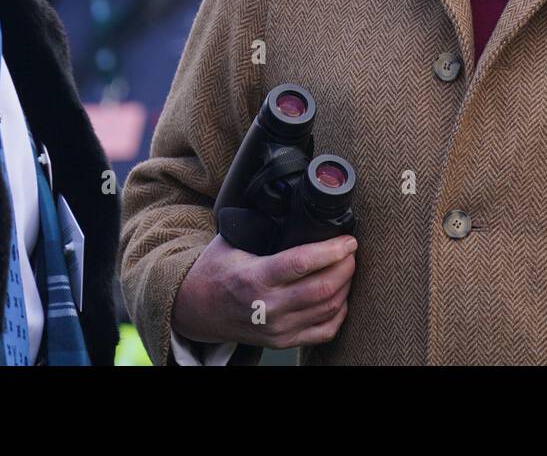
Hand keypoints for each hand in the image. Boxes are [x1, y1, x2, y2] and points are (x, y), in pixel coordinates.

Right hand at [172, 233, 355, 348]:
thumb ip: (259, 226)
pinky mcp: (282, 342)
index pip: (301, 263)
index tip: (348, 240)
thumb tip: (292, 205)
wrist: (195, 310)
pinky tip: (340, 297)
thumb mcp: (231, 241)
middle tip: (351, 251)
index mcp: (254, 277)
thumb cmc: (215, 271)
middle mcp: (268, 307)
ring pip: (328, 309)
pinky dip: (339, 313)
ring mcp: (277, 328)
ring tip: (347, 268)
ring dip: (345, 286)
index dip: (332, 250)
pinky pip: (324, 331)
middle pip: (322, 288)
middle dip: (345, 266)